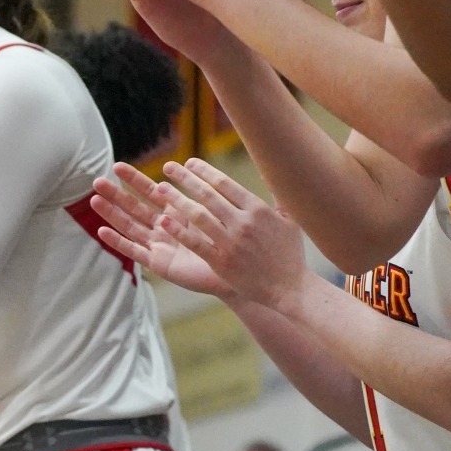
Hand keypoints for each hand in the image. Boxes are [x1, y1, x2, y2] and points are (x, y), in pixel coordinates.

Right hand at [89, 163, 232, 296]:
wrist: (239, 271)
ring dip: (112, 214)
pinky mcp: (157, 263)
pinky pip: (134, 251)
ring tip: (94, 200)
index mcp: (176, 212)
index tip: (117, 166)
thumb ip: (201, 195)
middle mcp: (163, 228)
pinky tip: (102, 231)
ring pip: (129, 226)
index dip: (133, 180)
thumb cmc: (232, 242)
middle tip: (97, 181)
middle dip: (116, 194)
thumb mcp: (216, 213)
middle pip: (134, 207)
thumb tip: (191, 167)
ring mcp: (158, 246)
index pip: (150, 192)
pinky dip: (118, 242)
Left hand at [148, 158, 316, 308]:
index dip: (204, 171)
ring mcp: (231, 242)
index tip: (189, 162)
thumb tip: (275, 172)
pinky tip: (164, 220)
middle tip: (168, 167)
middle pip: (208, 195)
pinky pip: (195, 243)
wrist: (289, 287)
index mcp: (258, 209)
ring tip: (160, 189)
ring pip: (198, 216)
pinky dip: (178, 231)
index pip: (225, 184)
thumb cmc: (289, 253)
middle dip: (185, 179)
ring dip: (176, 199)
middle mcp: (243, 222)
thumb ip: (279, 197)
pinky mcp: (221, 261)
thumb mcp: (290, 221)